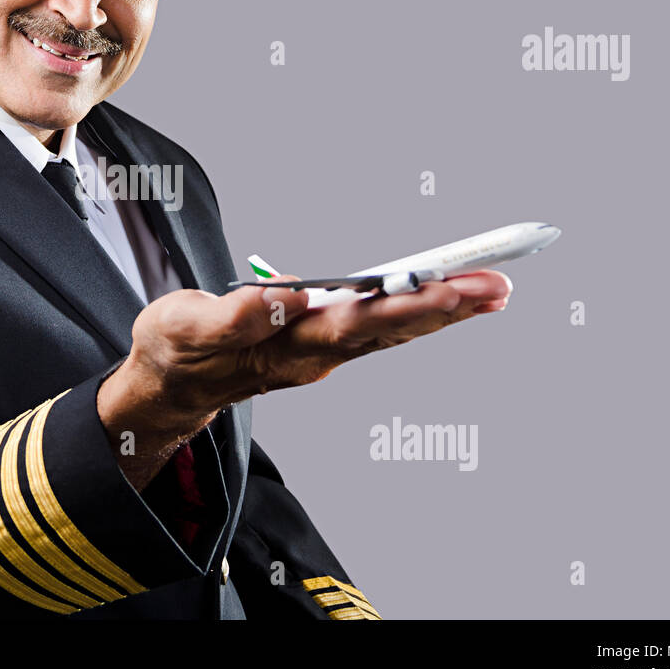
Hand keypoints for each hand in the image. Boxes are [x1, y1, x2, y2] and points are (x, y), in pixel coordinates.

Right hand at [122, 269, 512, 418]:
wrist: (170, 384)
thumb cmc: (175, 352)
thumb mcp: (187, 329)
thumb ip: (234, 317)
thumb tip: (288, 296)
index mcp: (288, 346)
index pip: (358, 322)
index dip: (408, 305)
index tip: (452, 288)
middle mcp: (317, 354)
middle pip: (392, 328)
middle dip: (447, 305)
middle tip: (499, 284)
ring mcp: (324, 352)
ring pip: (394, 330)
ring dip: (445, 310)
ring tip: (494, 288)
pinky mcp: (323, 343)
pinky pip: (382, 327)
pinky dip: (420, 310)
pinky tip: (449, 299)